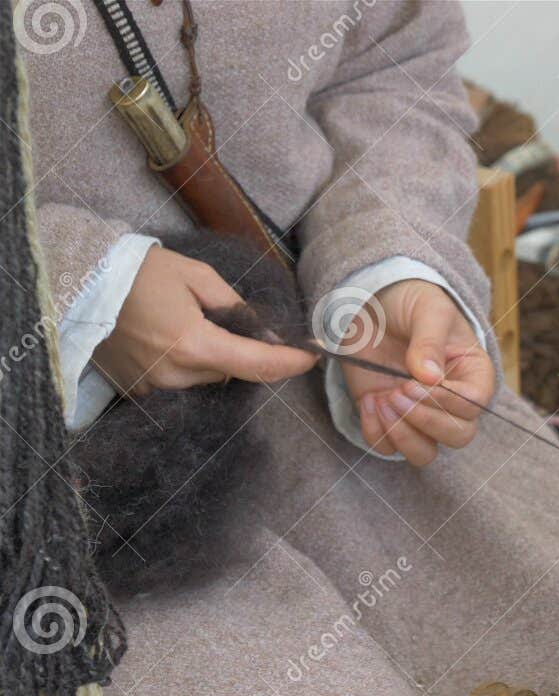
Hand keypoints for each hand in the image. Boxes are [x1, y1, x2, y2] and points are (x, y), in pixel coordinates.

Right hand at [94, 246, 317, 395]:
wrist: (78, 282)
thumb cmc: (141, 272)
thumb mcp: (198, 277)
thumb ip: (239, 309)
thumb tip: (272, 336)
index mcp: (194, 344)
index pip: (257, 365)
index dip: (289, 362)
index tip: (312, 356)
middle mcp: (175, 375)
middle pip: (231, 373)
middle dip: (236, 350)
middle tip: (218, 318)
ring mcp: (154, 388)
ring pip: (206, 380)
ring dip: (208, 358)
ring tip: (182, 324)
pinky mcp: (137, 392)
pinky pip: (179, 384)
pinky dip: (183, 366)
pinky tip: (165, 340)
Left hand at [339, 279, 493, 465]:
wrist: (371, 301)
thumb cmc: (410, 301)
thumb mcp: (426, 309)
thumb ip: (429, 341)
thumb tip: (429, 377)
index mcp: (472, 373)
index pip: (475, 403)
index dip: (448, 401)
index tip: (415, 382)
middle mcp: (451, 401)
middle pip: (458, 435)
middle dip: (426, 421)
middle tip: (398, 392)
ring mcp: (420, 414)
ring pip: (425, 453)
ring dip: (403, 435)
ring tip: (382, 401)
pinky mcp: (389, 420)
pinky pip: (387, 448)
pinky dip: (376, 433)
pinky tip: (368, 402)